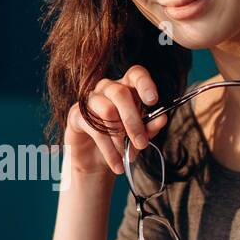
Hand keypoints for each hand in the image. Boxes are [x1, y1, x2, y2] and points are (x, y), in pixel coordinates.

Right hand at [63, 65, 168, 179]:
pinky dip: (109, 151)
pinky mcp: (76, 115)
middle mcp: (107, 88)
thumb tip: (162, 118)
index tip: (153, 101)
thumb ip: (150, 126)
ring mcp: (90, 100)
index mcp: (127, 88)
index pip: (135, 74)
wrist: (97, 162)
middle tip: (142, 144)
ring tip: (127, 156)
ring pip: (107, 110)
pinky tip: (117, 164)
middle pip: (121, 93)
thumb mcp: (140, 135)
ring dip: (120, 138)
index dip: (145, 84)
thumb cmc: (121, 141)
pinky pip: (94, 129)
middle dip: (134, 121)